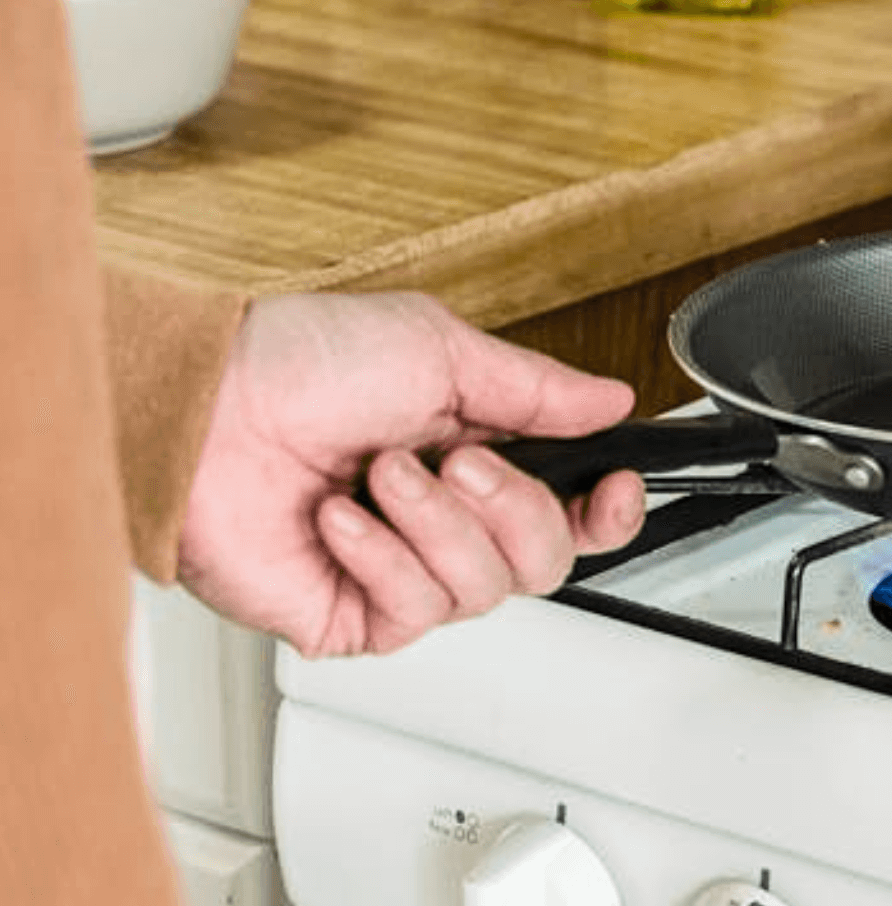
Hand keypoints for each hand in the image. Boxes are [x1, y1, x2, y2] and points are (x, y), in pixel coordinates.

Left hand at [177, 292, 644, 656]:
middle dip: (512, 509)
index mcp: (478, 455)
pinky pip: (415, 610)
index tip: (616, 486)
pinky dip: (381, 556)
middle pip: (546, 559)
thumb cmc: (300, 363)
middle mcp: (446, 520)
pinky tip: (341, 516)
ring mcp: (401, 570)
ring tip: (380, 475)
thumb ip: (538, 388)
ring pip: (484, 588)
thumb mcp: (441, 349)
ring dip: (435, 525)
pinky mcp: (354, 615)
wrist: (205, 408)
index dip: (610, 511)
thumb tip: (611, 400)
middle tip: (459, 462)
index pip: (574, 511)